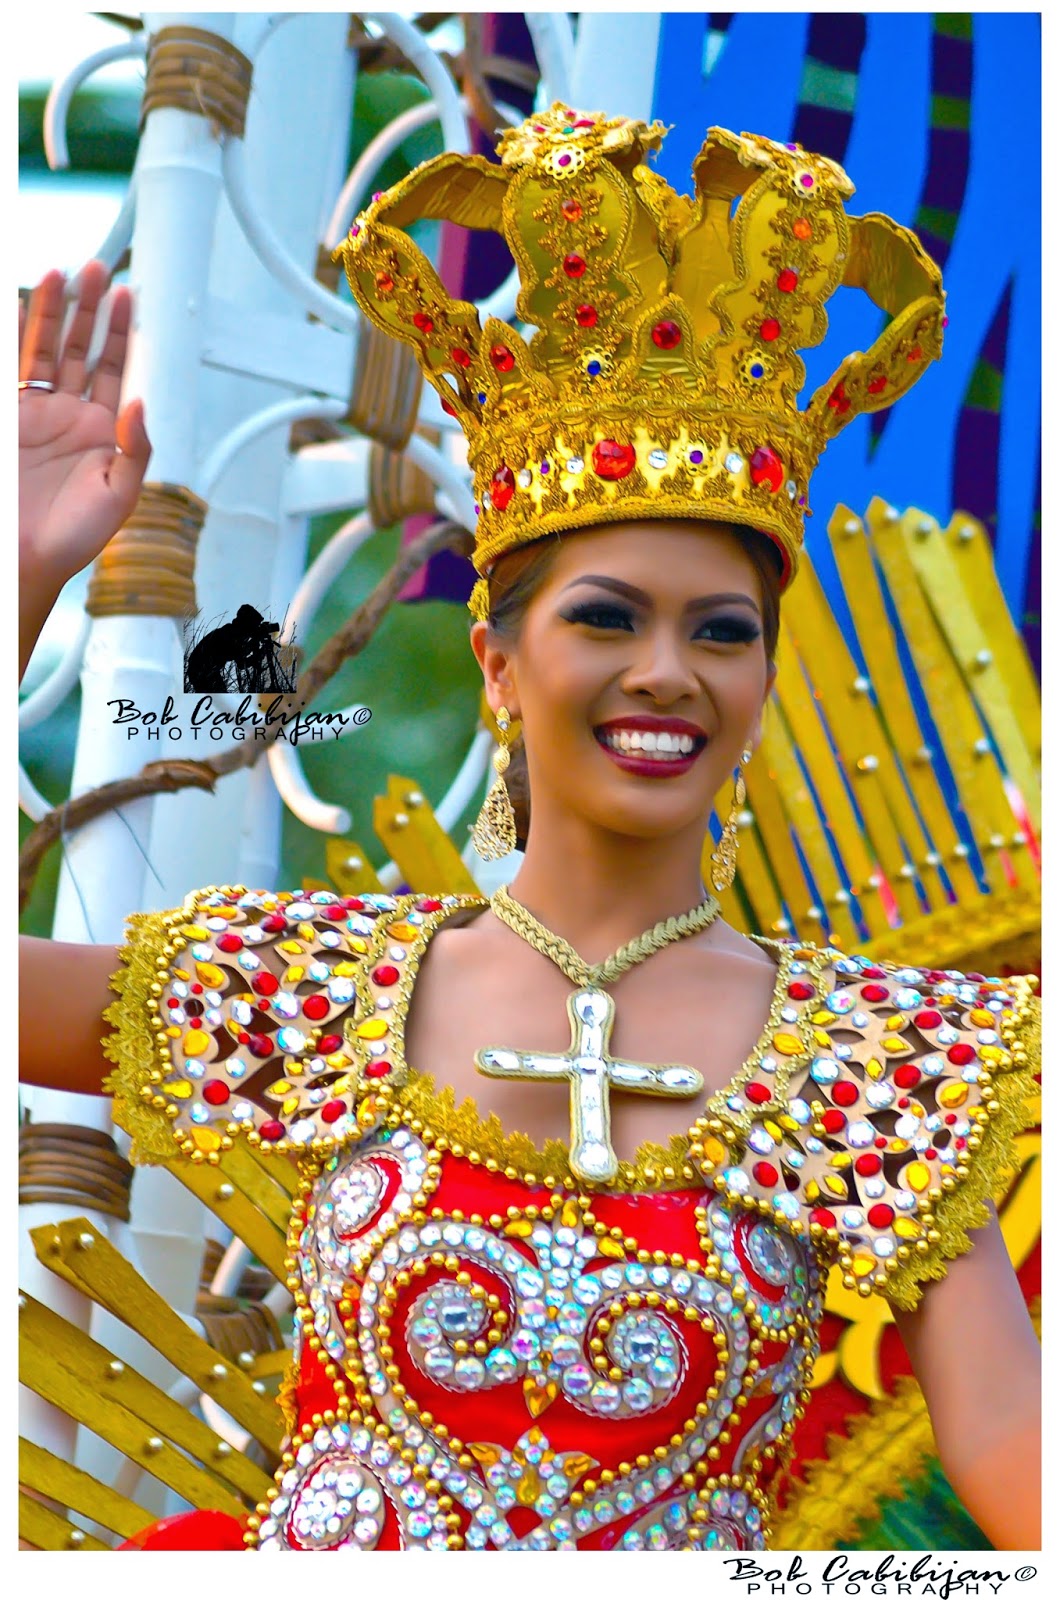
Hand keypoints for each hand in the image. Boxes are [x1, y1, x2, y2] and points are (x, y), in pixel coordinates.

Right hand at [19, 260, 151, 585]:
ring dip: (56, 312)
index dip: (121, 332)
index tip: (127, 295)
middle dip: (90, 309)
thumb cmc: (75, 537)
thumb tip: (142, 403)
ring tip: (65, 272)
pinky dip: (19, 333)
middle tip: (98, 268)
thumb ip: (135, 447)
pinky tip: (26, 302)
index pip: (116, 370)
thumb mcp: (120, 495)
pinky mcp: (10, 416)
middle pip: (82, 348)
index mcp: (104, 432)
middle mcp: (71, 416)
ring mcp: (36, 413)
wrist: (23, 558)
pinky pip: (16, 366)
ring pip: (47, 349)